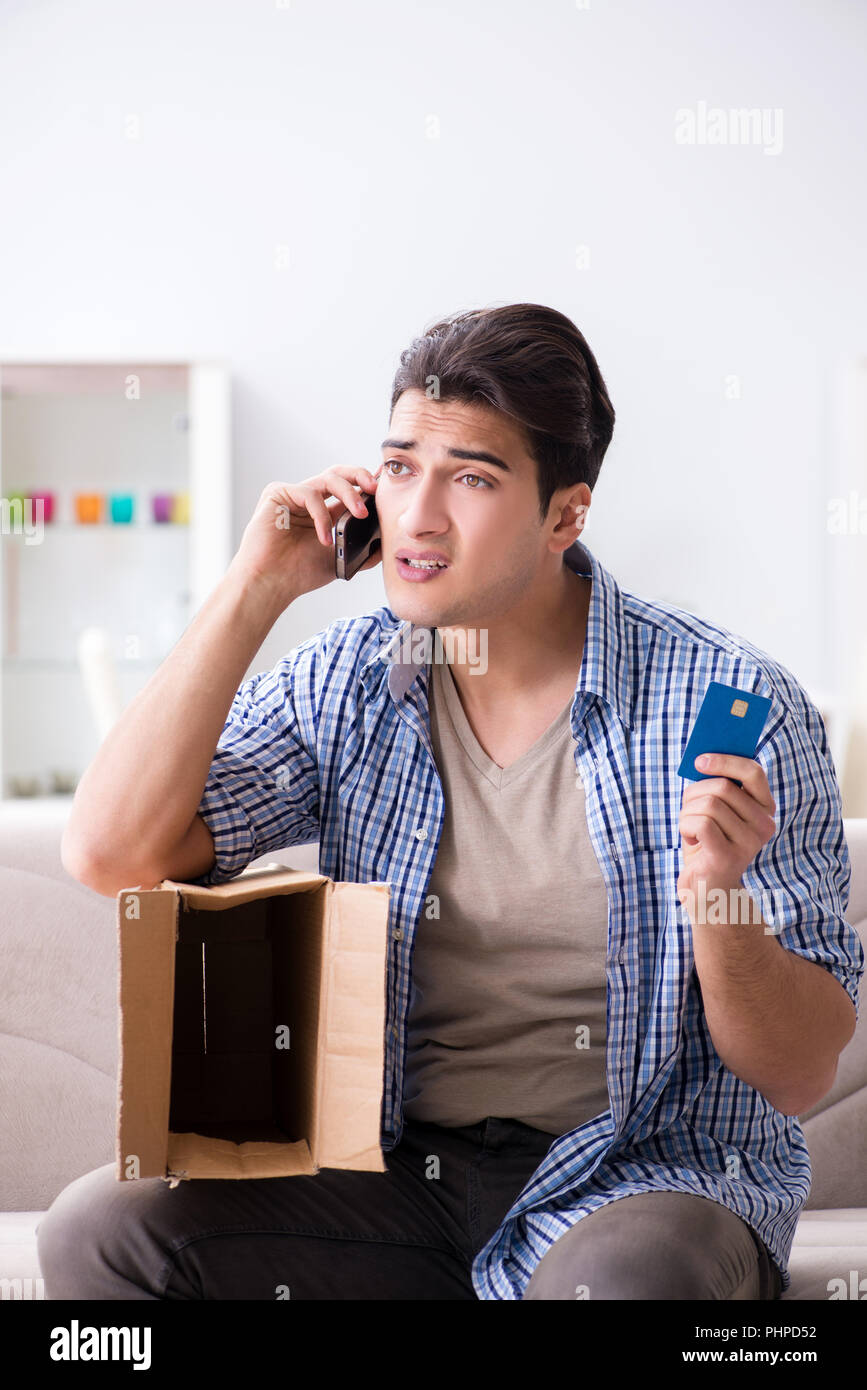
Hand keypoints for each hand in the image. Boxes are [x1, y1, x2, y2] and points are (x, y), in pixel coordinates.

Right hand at [227, 465, 382, 606]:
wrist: (271, 583)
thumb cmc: (300, 574)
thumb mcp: (342, 560)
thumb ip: (365, 550)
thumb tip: (388, 540)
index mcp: (324, 511)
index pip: (349, 488)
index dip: (368, 484)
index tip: (387, 489)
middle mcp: (309, 499)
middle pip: (339, 473)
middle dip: (361, 475)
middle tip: (376, 488)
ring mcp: (292, 494)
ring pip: (328, 478)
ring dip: (349, 494)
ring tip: (361, 514)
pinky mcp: (277, 493)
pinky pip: (309, 494)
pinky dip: (322, 516)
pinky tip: (324, 539)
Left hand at [677, 753, 776, 909]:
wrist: (706, 888)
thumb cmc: (707, 842)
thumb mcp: (714, 809)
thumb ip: (715, 784)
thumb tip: (702, 756)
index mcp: (765, 809)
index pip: (753, 773)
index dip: (725, 761)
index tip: (699, 760)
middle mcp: (764, 825)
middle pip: (723, 787)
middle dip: (695, 793)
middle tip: (688, 809)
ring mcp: (749, 843)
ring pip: (709, 805)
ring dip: (687, 813)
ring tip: (690, 829)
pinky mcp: (729, 857)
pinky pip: (701, 824)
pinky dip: (686, 827)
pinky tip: (691, 840)